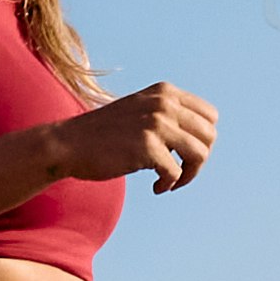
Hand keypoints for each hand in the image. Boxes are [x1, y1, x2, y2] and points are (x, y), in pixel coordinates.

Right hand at [51, 78, 221, 191]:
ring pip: (200, 154)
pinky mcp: (147, 146)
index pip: (210, 115)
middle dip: (198, 159)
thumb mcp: (141, 110)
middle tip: (179, 171)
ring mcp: (156, 123)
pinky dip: (169, 185)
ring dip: (189, 174)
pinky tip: (155, 188)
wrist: (69, 144)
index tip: (184, 154)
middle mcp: (164, 103)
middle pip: (210, 135)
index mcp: (165, 92)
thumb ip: (168, 115)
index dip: (202, 139)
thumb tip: (204, 138)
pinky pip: (176, 172)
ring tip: (169, 181)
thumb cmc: (105, 134)